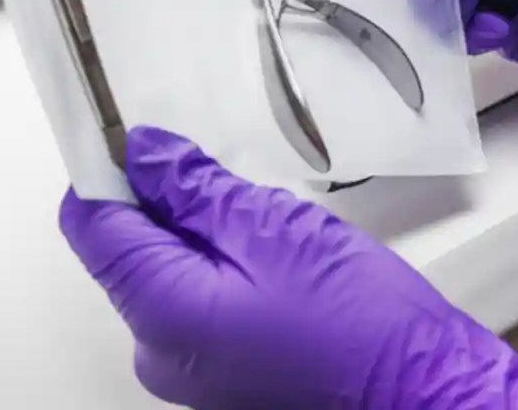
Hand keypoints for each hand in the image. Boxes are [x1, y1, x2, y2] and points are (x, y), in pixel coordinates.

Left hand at [61, 127, 517, 408]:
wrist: (429, 397)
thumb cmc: (364, 330)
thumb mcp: (271, 228)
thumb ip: (191, 188)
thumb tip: (142, 154)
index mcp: (159, 313)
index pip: (89, 223)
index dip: (106, 170)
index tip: (132, 135)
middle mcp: (157, 350)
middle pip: (125, 245)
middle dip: (164, 200)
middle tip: (224, 179)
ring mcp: (187, 366)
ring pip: (164, 268)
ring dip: (198, 230)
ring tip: (263, 226)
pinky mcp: (216, 369)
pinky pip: (193, 298)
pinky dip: (218, 264)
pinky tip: (271, 258)